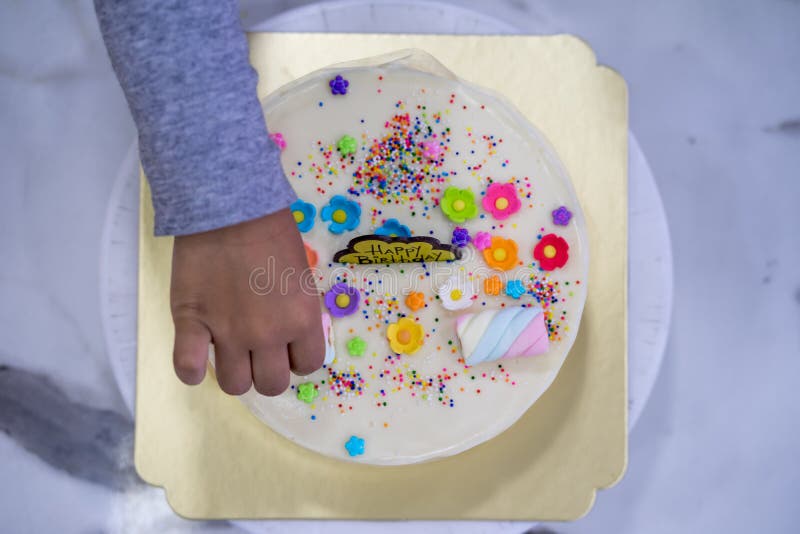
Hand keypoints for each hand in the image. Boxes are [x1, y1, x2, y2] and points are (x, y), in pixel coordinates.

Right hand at [169, 208, 323, 395]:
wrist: (230, 208)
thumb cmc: (272, 233)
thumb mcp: (302, 276)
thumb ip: (297, 312)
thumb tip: (289, 336)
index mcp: (301, 320)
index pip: (306, 366)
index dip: (296, 358)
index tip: (286, 346)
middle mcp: (268, 335)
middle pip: (270, 384)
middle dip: (266, 371)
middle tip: (257, 350)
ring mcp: (228, 333)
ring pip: (234, 385)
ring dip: (234, 373)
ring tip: (229, 352)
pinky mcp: (191, 323)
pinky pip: (188, 368)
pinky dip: (190, 369)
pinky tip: (195, 357)